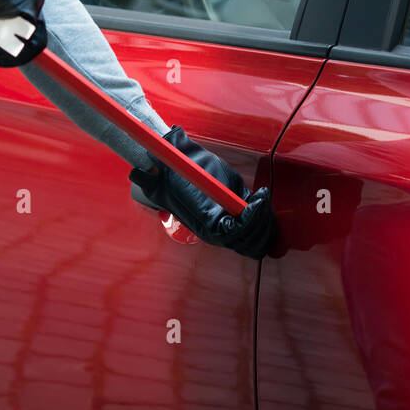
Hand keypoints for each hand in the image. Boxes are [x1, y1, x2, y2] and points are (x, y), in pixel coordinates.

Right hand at [128, 125, 276, 259]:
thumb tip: (142, 167)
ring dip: (266, 222)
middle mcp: (219, 233)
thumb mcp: (168, 174)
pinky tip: (261, 200)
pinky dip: (266, 219)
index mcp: (207, 225)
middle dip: (263, 222)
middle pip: (252, 241)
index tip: (257, 199)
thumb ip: (152, 175)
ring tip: (263, 200)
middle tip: (262, 199)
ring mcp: (229, 229)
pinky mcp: (238, 220)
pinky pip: (258, 231)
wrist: (171, 175)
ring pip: (258, 240)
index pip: (236, 232)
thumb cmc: (175, 172)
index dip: (252, 218)